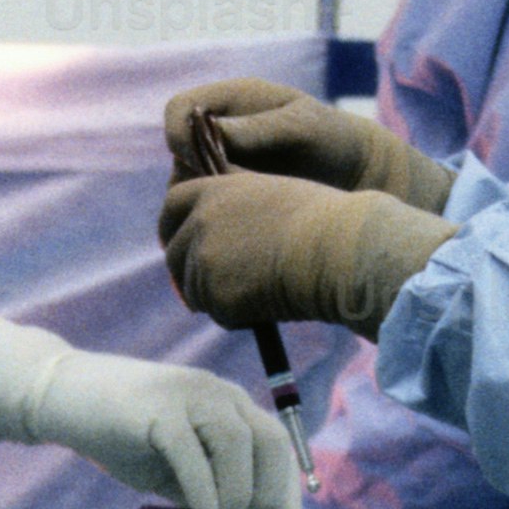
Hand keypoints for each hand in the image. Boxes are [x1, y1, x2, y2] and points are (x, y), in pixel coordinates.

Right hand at [32, 346, 298, 508]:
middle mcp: (221, 395)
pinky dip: (203, 483)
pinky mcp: (157, 407)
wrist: (64, 397)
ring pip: (237, 445)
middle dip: (269, 503)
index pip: (281, 455)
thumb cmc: (123, 436)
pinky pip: (190, 447)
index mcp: (233, 408)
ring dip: (238, 498)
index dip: (289, 507)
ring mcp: (190, 395)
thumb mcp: (176, 471)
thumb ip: (210, 490)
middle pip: (270, 446)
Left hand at [159, 174, 452, 338]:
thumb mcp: (271, 198)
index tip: (176, 242)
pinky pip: (221, 315)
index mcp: (213, 191)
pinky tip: (271, 302)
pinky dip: (240, 317)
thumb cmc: (322, 222)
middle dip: (188, 272)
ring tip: (266, 288)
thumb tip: (222, 241)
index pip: (172, 207)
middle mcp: (200, 224)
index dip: (171, 227)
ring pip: (197, 290)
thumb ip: (236, 212)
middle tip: (216, 286)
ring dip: (222, 297)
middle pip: (174, 255)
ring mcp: (204, 261)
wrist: (337, 250)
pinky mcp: (216, 296)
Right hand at [163, 75, 452, 213]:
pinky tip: (242, 235)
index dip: (181, 135)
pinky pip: (203, 215)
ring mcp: (219, 168)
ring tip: (242, 219)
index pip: (178, 111)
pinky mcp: (228, 201)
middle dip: (194, 180)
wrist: (358, 177)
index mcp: (229, 103)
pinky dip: (214, 225)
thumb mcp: (300, 128)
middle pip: (177, 157)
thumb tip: (211, 133)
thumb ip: (256, 129)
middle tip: (230, 199)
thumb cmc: (334, 141)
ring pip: (185, 191)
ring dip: (203, 207)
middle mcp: (216, 136)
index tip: (205, 160)